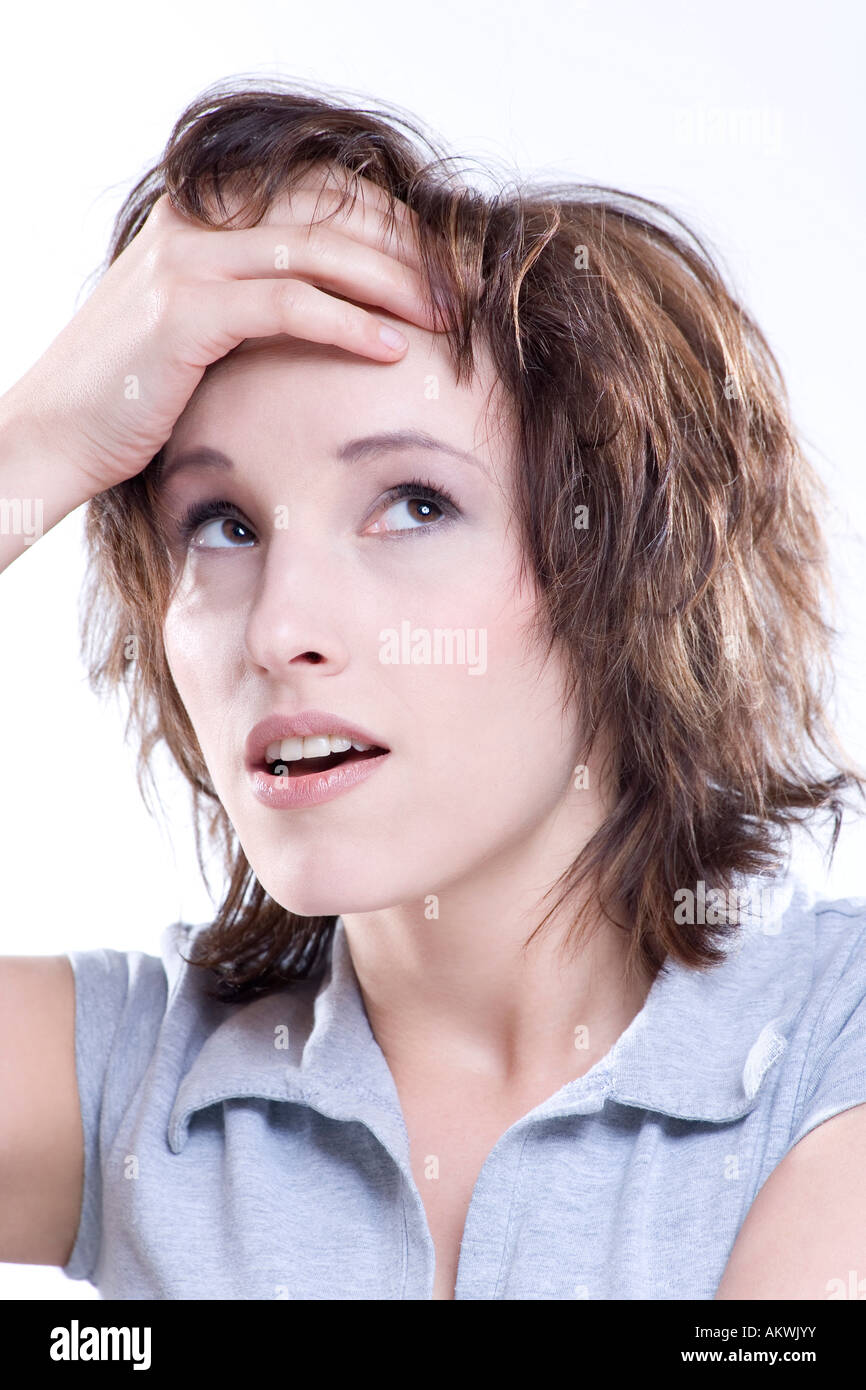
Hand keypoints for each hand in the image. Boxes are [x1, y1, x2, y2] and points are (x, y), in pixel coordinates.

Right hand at [0, 171, 441, 498]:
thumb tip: (346, 304)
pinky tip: (393, 350)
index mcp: (205, 208)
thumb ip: (258, 292)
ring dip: (396, 282)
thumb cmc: (137, 390)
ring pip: (319, 248)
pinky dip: (349, 324)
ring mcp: (188, 258)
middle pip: (332, 208)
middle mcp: (197, 218)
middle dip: (411, 247)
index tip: (447, 265)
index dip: (394, 220)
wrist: (56, 432)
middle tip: (467, 289)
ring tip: (449, 319)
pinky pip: (288, 305)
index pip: (322, 187)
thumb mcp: (202, 322)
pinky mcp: (185, 312)